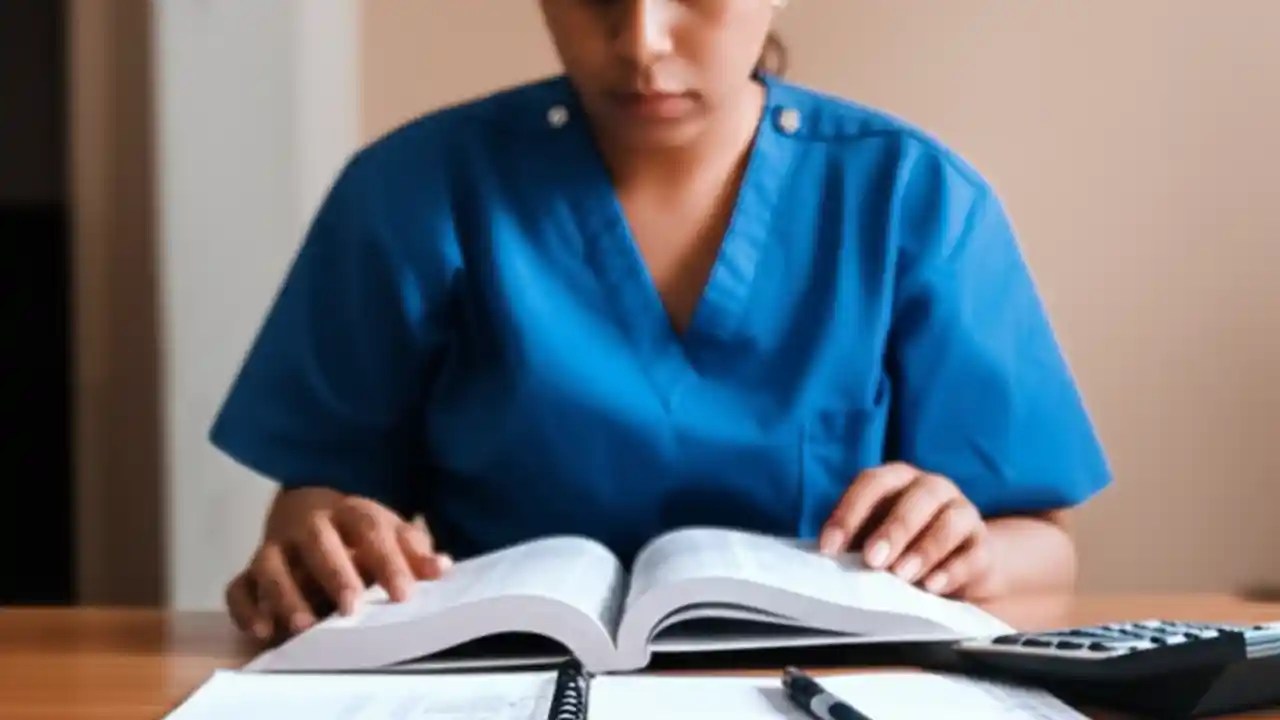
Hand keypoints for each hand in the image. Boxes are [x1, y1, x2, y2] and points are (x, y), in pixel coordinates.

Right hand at [224, 489, 451, 642]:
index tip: (405, 593)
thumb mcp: (388, 532)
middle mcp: (308, 525)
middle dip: (334, 573)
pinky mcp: (250, 571)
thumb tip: (441, 568)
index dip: (389, 560)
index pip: (371, 529)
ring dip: (285, 594)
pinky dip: (245, 608)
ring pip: (271, 563)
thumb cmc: (357, 531)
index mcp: (349, 511)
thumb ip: (413, 552)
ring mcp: (275, 546)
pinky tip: (262, 629)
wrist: (306, 506)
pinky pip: (238, 587)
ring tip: (303, 625)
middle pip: (318, 541)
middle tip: (352, 607)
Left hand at [818, 463, 995, 598]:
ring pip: (950, 520)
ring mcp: (962, 512)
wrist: (956, 565)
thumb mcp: (872, 541)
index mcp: (897, 479)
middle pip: (915, 498)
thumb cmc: (899, 548)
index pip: (872, 483)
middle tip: (872, 559)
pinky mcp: (983, 544)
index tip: (829, 548)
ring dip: (925, 548)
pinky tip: (933, 587)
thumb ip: (853, 546)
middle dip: (893, 529)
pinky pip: (973, 553)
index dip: (849, 513)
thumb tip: (827, 564)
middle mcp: (932, 487)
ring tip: (902, 575)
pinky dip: (953, 570)